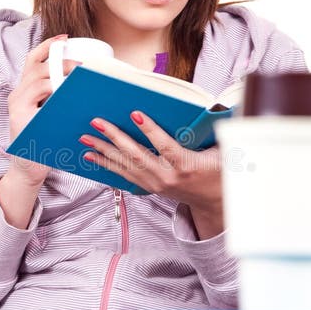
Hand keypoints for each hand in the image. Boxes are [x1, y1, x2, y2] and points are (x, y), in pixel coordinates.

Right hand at [6, 34, 77, 184]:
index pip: (32, 60)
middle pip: (36, 67)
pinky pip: (35, 100)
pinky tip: (65, 95)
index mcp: (26, 90)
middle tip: (81, 66)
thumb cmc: (47, 140)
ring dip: (58, 76)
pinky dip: (51, 95)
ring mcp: (16, 106)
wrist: (30, 169)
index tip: (65, 37)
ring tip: (76, 78)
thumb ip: (60, 98)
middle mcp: (17, 94)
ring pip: (36, 81)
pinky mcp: (18, 119)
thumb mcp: (52, 113)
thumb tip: (87, 83)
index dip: (47, 45)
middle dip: (60, 62)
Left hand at [79, 111, 224, 238]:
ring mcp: (156, 185)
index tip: (135, 114)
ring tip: (86, 139)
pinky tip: (91, 156)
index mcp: (187, 166)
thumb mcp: (224, 152)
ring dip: (104, 151)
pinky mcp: (149, 187)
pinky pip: (124, 175)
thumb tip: (215, 109)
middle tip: (97, 122)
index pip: (166, 146)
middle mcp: (168, 178)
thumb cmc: (219, 171)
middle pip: (137, 156)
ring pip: (126, 166)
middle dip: (115, 138)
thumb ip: (216, 133)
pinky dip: (107, 164)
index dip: (150, 131)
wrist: (214, 200)